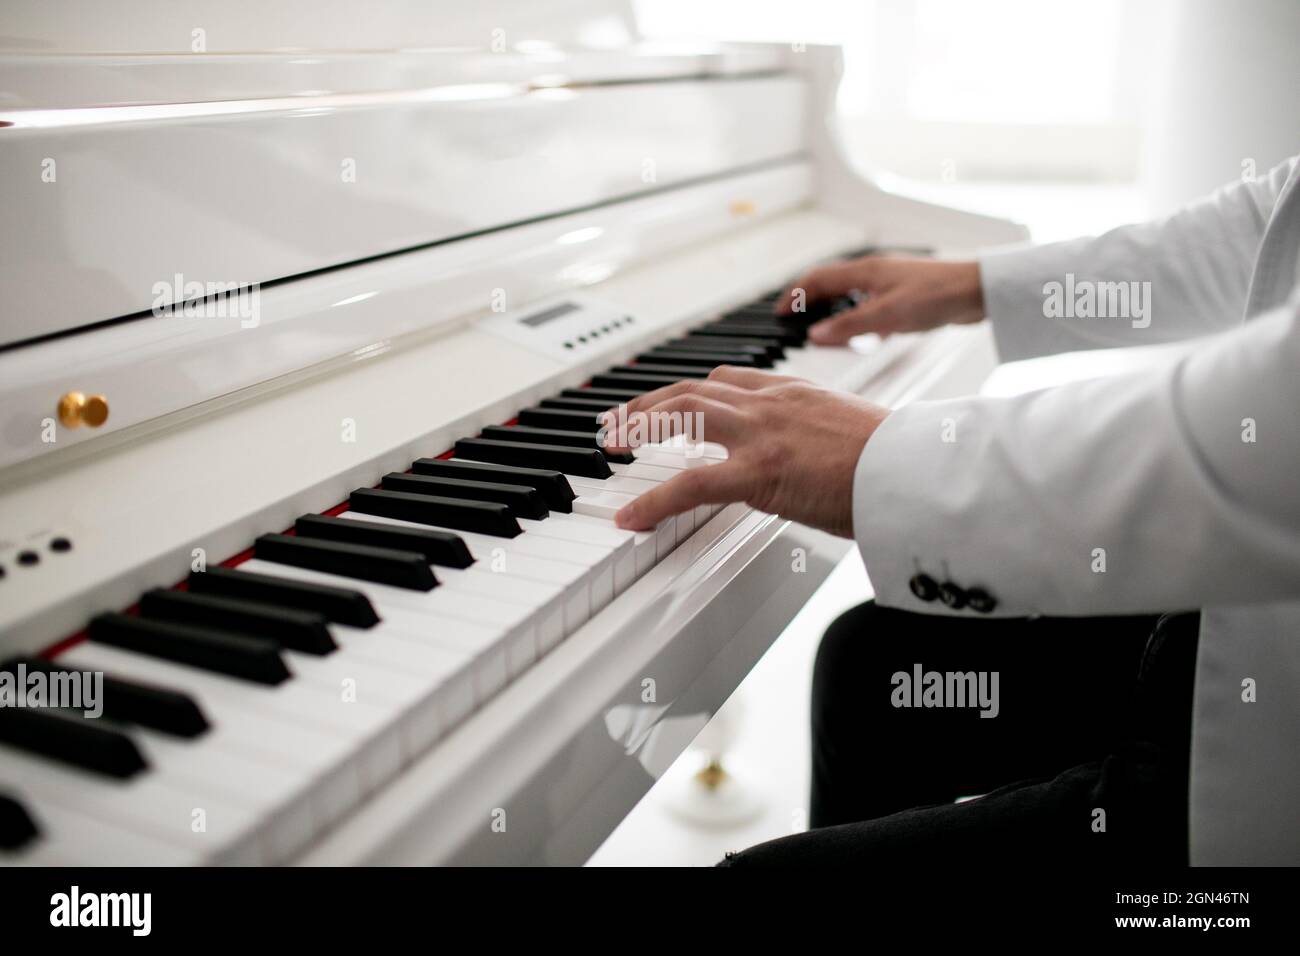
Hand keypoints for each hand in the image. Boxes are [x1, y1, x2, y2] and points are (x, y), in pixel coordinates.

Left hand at [600, 366, 889, 537]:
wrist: (919, 470)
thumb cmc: (900, 462)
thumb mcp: (854, 435)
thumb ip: (822, 440)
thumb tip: (817, 462)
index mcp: (797, 393)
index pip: (729, 381)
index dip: (690, 392)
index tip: (670, 403)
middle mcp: (773, 403)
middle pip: (693, 390)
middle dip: (648, 402)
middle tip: (620, 420)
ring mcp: (763, 434)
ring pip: (681, 416)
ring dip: (638, 428)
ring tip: (611, 445)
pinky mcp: (760, 471)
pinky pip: (690, 484)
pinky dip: (653, 500)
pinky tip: (631, 517)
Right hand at [776, 256, 984, 344]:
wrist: (977, 291)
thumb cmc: (938, 295)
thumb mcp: (886, 316)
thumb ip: (849, 326)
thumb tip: (816, 335)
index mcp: (864, 271)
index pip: (816, 279)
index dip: (794, 295)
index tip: (779, 312)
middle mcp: (873, 272)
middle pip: (829, 282)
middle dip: (807, 299)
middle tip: (792, 317)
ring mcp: (888, 282)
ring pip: (849, 292)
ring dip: (830, 306)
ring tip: (819, 324)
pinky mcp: (903, 294)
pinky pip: (868, 301)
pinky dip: (854, 314)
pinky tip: (861, 330)